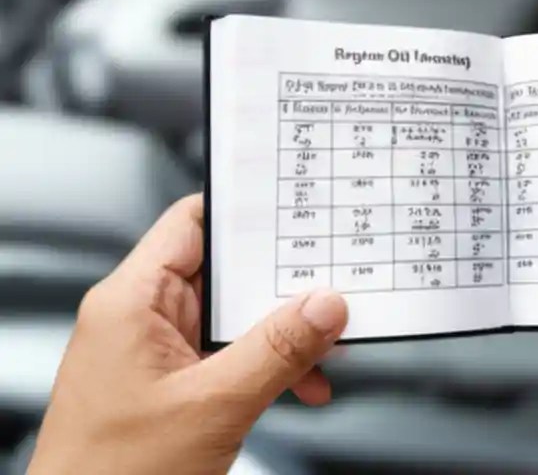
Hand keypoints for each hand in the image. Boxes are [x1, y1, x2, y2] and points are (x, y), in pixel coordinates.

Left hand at [29, 195, 348, 474]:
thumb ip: (278, 349)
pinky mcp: (172, 387)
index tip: (299, 208)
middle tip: (332, 285)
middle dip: (282, 285)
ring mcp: (156, 354)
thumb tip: (325, 304)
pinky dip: (270, 366)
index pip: (193, 223)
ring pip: (234, 319)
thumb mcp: (215, 404)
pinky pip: (231, 356)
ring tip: (324, 347)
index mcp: (131, 302)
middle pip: (225, 273)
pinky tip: (303, 383)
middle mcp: (139, 319)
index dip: (246, 210)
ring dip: (283, 334)